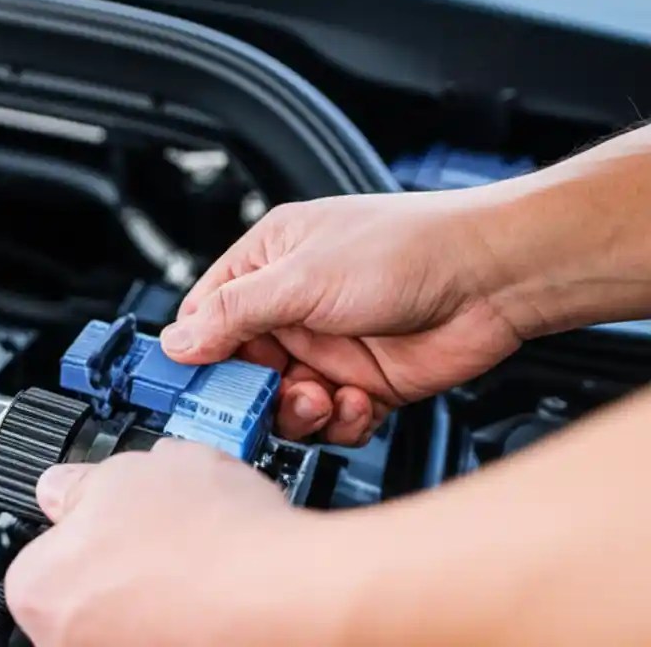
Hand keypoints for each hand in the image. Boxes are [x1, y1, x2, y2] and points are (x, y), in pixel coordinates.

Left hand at [5, 440, 327, 646]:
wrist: (291, 594)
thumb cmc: (211, 539)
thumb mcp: (132, 470)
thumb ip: (81, 484)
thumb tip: (68, 488)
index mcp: (38, 588)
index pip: (44, 553)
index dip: (87, 526)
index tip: (114, 517)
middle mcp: (65, 643)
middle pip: (84, 593)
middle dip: (119, 565)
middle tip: (163, 537)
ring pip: (127, 622)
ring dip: (154, 597)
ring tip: (200, 567)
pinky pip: (168, 635)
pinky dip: (187, 623)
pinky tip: (218, 599)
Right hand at [161, 190, 523, 444]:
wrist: (494, 276)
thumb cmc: (407, 248)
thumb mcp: (301, 277)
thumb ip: (234, 313)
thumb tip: (177, 342)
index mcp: (268, 263)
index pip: (207, 316)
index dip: (196, 354)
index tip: (193, 386)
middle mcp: (294, 306)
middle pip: (242, 369)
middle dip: (250, 393)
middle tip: (259, 404)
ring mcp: (331, 347)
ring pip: (284, 403)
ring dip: (297, 411)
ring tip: (318, 398)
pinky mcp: (366, 385)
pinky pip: (332, 421)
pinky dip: (341, 422)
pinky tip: (359, 402)